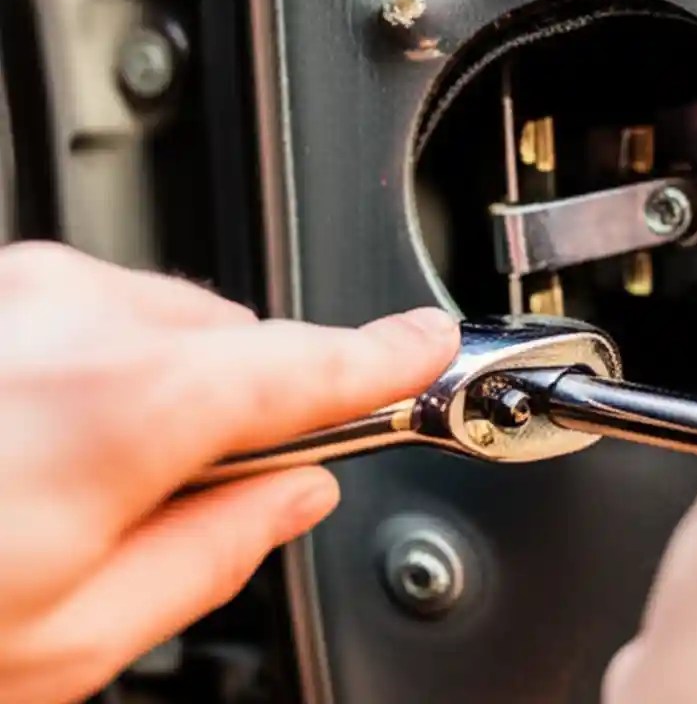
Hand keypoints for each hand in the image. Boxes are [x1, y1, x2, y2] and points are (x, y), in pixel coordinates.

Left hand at [0, 242, 459, 702]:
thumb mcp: (68, 634)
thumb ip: (214, 554)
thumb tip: (297, 495)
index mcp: (124, 400)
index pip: (311, 367)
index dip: (389, 362)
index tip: (430, 347)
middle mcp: (74, 312)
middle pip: (240, 345)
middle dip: (246, 409)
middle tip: (189, 499)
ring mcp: (17, 287)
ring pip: (166, 325)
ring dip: (166, 388)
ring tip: (84, 484)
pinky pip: (90, 316)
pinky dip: (99, 369)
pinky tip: (36, 445)